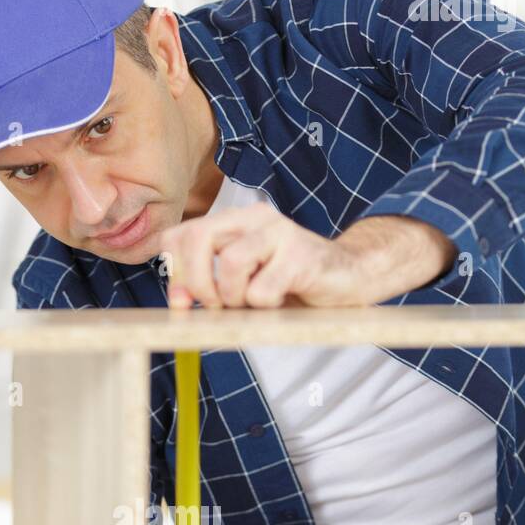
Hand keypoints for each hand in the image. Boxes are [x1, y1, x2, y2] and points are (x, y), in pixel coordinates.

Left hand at [157, 205, 456, 308]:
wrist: (349, 278)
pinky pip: (262, 289)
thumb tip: (179, 303)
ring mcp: (281, 233)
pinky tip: (280, 301)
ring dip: (234, 297)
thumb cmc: (292, 284)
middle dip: (198, 282)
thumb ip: (210, 287)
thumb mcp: (243, 283)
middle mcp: (255, 217)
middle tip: (215, 306)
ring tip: (253, 304)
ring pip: (230, 263)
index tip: (184, 302)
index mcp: (235, 221)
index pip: (180, 234)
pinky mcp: (301, 256)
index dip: (174, 271)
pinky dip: (263, 306)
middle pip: (198, 238)